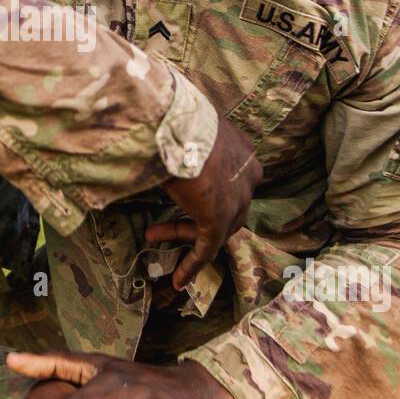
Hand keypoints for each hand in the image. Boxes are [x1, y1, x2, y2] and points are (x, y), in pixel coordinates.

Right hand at [155, 117, 262, 290]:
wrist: (171, 121)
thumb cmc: (171, 118)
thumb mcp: (183, 130)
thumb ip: (181, 146)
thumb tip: (156, 142)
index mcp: (243, 153)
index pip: (230, 182)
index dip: (202, 196)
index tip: (180, 196)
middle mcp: (248, 176)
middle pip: (227, 209)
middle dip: (191, 220)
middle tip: (159, 224)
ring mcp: (237, 199)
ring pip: (217, 230)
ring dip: (184, 236)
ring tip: (151, 237)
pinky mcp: (220, 218)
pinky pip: (208, 248)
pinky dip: (192, 264)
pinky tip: (177, 280)